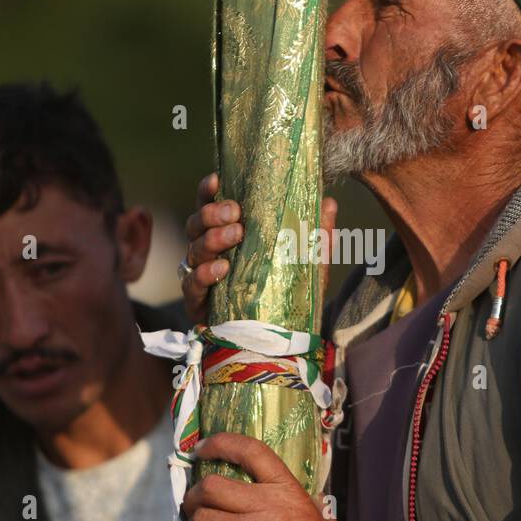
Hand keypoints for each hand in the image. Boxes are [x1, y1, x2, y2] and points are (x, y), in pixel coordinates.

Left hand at [179, 432, 354, 520]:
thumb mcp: (322, 520)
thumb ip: (305, 505)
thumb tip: (304, 500)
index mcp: (287, 490)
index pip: (251, 452)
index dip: (220, 444)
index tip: (201, 450)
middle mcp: (267, 505)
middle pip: (211, 487)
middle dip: (194, 497)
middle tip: (193, 508)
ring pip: (201, 520)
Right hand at [181, 172, 337, 323]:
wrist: (279, 341)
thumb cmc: (286, 293)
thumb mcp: (307, 263)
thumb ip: (316, 235)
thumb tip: (329, 202)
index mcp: (227, 234)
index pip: (210, 205)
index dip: (208, 190)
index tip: (218, 179)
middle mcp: (209, 252)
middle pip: (196, 223)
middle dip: (212, 213)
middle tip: (235, 212)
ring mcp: (200, 277)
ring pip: (193, 250)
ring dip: (212, 238)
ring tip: (235, 235)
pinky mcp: (197, 304)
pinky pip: (191, 285)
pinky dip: (205, 274)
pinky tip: (222, 268)